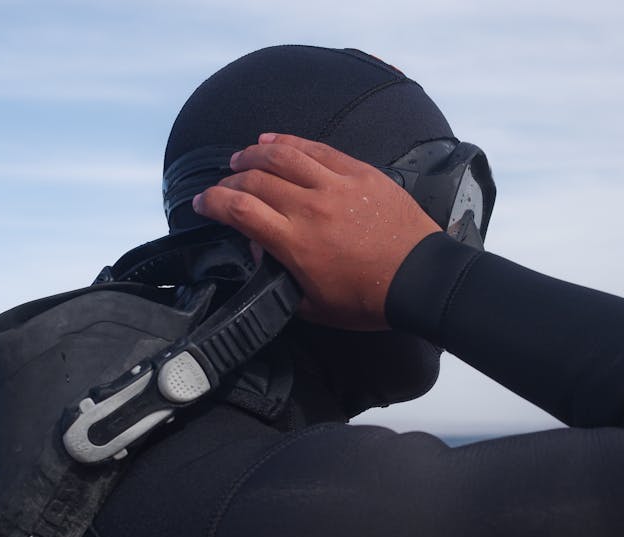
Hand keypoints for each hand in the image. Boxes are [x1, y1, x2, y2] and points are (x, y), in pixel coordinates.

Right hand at [192, 133, 440, 329]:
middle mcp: (310, 207)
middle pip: (254, 180)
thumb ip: (281, 283)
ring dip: (253, 155)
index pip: (238, 210)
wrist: (421, 280)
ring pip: (282, 156)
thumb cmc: (370, 300)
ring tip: (240, 159)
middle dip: (228, 181)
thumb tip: (264, 256)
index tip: (202, 204)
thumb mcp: (316, 308)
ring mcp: (336, 185)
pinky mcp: (359, 173)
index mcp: (295, 243)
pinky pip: (317, 149)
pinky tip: (271, 141)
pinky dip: (288, 142)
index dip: (212, 203)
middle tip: (222, 187)